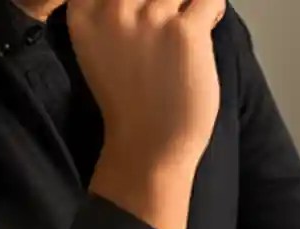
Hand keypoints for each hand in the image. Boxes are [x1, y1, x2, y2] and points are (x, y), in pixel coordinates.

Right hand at [70, 0, 224, 164]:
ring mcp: (150, 18)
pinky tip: (207, 23)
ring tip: (191, 20)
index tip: (146, 8)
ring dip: (189, 0)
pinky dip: (213, 6)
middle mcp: (114, 8)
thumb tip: (141, 1)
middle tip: (175, 11)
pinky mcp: (184, 32)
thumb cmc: (129, 101)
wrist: (148, 144)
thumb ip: (107, 12)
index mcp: (86, 12)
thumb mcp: (97, 47)